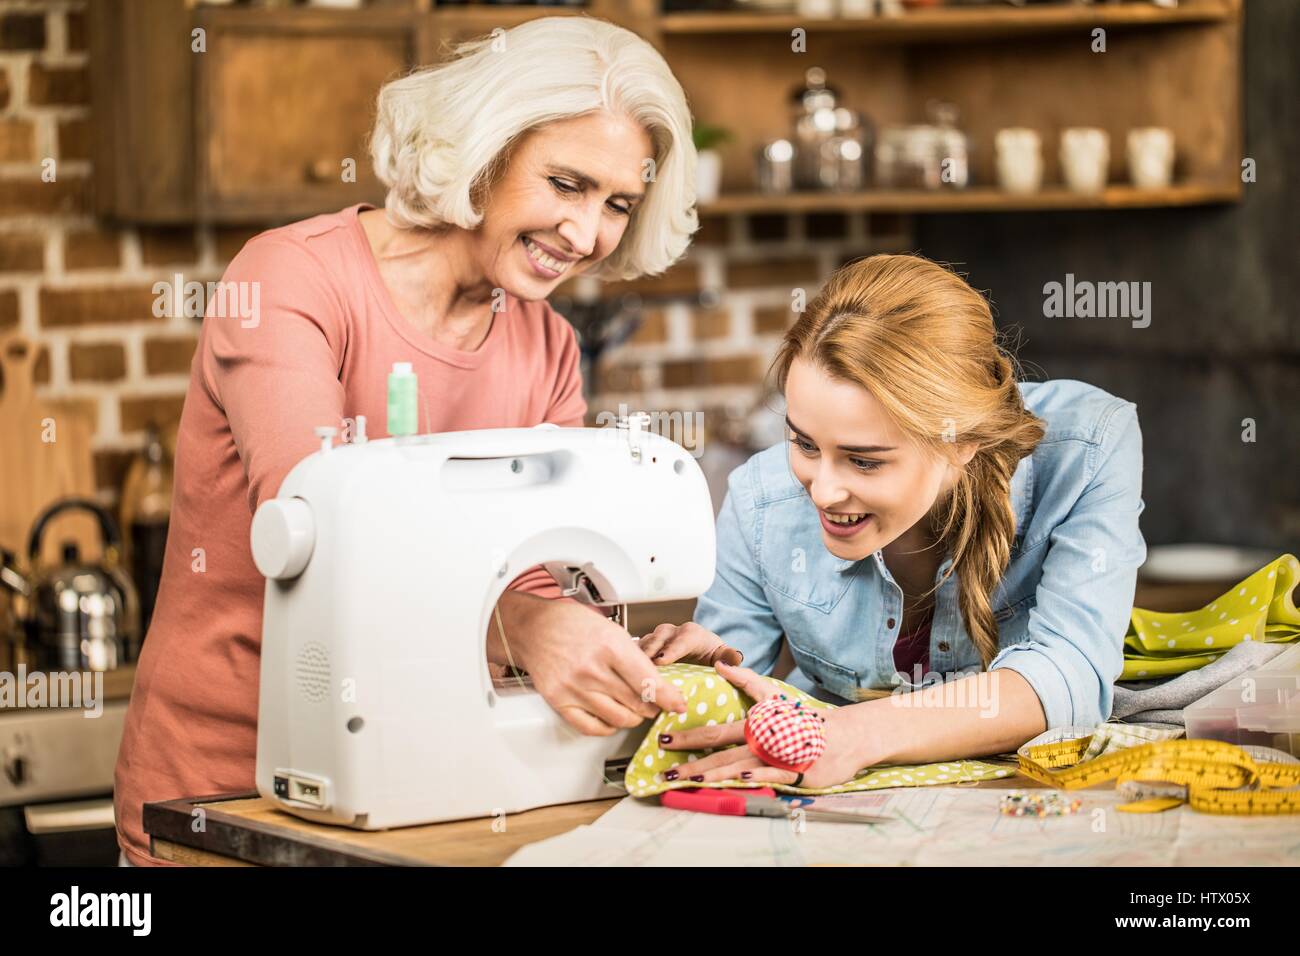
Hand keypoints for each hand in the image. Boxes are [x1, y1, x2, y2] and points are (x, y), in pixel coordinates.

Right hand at [501, 592, 687, 736]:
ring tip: (637, 710)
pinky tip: (613, 718)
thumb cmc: (570, 623)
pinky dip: (608, 727)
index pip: (647, 681)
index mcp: (609, 645)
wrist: (533, 627)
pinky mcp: (559, 701)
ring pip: (618, 718)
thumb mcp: (610, 628)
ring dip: (633, 718)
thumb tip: (656, 680)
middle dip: (653, 707)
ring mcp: (574, 687)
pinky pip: (591, 727)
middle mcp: (591, 668)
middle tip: (657, 704)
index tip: (679, 704)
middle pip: (636, 702)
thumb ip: (633, 655)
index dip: (669, 697)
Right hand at [636, 621, 743, 666]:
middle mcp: (671, 633)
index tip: (662, 660)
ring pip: (643, 644)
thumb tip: (734, 658)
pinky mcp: (643, 647)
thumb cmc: (710, 654)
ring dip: (635, 657)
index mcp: (691, 633)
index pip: (682, 639)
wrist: (700, 653)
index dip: (671, 650)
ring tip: (628, 671)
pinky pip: (633, 651)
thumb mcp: (723, 655)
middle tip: (642, 668)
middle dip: (649, 652)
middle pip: (658, 639)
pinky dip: (627, 661)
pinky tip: (621, 672)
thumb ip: (730, 657)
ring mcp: (655, 639)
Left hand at [656, 661, 871, 788]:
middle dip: (691, 756)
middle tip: (666, 764)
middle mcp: (762, 738)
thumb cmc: (806, 721)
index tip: (665, 736)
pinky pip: (773, 774)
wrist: (846, 736)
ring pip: (740, 764)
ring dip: (713, 772)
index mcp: (756, 723)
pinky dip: (756, 775)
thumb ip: (748, 682)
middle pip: (721, 748)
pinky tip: (740, 779)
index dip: (689, 733)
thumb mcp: (776, 697)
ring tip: (690, 777)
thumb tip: (723, 665)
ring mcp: (777, 756)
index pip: (715, 728)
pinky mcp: (795, 772)